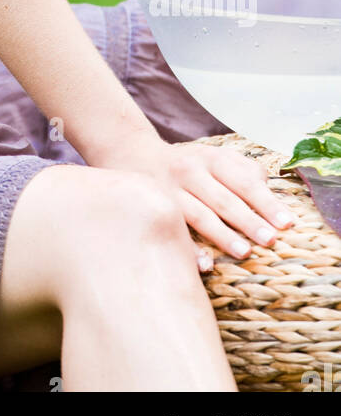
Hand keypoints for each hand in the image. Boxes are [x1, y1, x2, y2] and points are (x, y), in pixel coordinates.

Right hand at [94, 137, 296, 272]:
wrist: (130, 151)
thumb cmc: (185, 163)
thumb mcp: (212, 155)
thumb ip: (241, 169)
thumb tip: (266, 187)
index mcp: (210, 159)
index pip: (242, 181)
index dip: (265, 201)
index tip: (285, 222)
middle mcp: (189, 171)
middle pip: (223, 198)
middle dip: (248, 220)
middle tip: (270, 240)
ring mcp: (169, 190)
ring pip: (198, 215)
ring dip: (222, 234)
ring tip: (244, 251)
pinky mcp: (154, 208)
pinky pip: (174, 231)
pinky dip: (189, 248)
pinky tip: (204, 264)